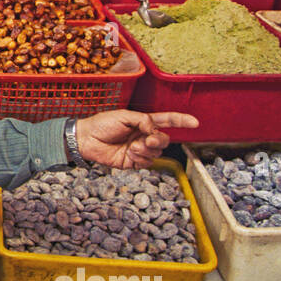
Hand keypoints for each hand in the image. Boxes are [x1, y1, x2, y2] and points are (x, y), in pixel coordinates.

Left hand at [75, 111, 199, 168]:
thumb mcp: (124, 116)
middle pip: (164, 140)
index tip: (195, 122)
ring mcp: (139, 150)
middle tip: (147, 140)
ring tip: (132, 147)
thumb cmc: (102, 124)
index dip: (181, 121)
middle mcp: (143, 136)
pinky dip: (141, 159)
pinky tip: (130, 154)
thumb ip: (142, 120)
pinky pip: (146, 163)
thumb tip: (154, 129)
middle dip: (158, 141)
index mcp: (143, 122)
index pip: (167, 121)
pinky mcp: (132, 162)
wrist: (86, 139)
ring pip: (156, 153)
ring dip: (147, 150)